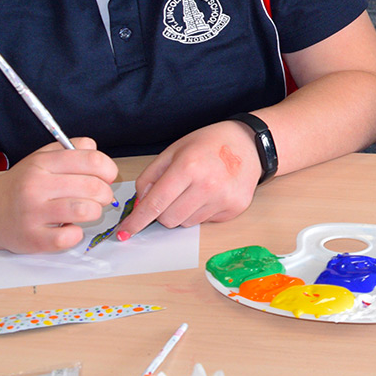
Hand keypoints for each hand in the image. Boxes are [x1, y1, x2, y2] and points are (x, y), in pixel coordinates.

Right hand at [0, 138, 117, 252]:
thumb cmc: (21, 185)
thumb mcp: (42, 158)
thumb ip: (71, 149)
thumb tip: (95, 148)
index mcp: (42, 163)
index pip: (93, 161)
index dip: (109, 170)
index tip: (106, 177)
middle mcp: (36, 186)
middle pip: (93, 187)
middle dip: (105, 194)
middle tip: (98, 197)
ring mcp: (32, 214)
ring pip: (86, 211)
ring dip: (93, 212)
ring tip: (84, 211)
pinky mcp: (32, 239)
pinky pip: (69, 237)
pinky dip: (75, 234)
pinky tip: (67, 228)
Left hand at [115, 121, 261, 238]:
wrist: (250, 144)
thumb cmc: (209, 143)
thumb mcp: (174, 150)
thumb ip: (151, 177)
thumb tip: (140, 204)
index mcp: (188, 167)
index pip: (155, 203)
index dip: (137, 220)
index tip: (125, 232)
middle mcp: (207, 185)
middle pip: (168, 219)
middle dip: (163, 211)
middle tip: (174, 193)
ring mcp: (223, 199)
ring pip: (185, 223)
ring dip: (183, 212)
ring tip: (197, 189)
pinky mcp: (235, 208)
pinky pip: (205, 222)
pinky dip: (201, 211)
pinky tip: (212, 193)